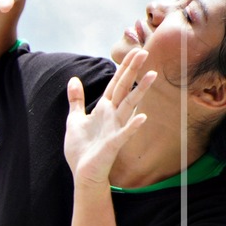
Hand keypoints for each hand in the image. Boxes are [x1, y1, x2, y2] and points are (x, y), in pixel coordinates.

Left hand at [64, 45, 154, 187]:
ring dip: (140, 91)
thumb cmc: (81, 148)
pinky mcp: (113, 144)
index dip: (123, 68)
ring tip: (152, 75)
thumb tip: (73, 79)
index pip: (115, 84)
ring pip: (129, 106)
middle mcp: (112, 115)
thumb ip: (76, 100)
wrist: (83, 172)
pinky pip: (125, 133)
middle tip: (144, 52)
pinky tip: (143, 117)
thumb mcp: (74, 119)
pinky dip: (133, 126)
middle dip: (132, 71)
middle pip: (123, 88)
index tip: (135, 52)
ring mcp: (115, 128)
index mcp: (103, 108)